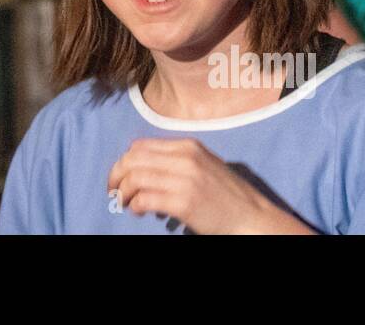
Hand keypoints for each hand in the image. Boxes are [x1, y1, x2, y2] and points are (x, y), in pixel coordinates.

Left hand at [108, 137, 314, 233]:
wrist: (251, 217)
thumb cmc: (225, 194)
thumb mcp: (202, 165)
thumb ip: (174, 159)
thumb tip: (138, 158)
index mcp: (188, 146)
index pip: (140, 146)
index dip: (123, 161)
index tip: (119, 176)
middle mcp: (185, 158)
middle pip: (133, 160)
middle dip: (116, 175)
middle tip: (113, 191)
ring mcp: (185, 180)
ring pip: (136, 178)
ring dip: (124, 192)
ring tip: (126, 203)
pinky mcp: (185, 202)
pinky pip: (146, 199)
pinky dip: (135, 205)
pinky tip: (138, 210)